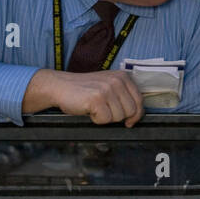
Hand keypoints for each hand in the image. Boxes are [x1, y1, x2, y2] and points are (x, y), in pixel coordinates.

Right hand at [23, 69, 144, 126]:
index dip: (136, 115)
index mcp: (123, 77)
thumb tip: (135, 117)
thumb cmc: (84, 90)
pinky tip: (89, 109)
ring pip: (118, 117)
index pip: (139, 101)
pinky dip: (96, 120)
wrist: (60, 86)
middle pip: (131, 111)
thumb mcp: (108, 86)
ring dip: (106, 118)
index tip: (129, 121)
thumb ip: (123, 96)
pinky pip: (105, 120)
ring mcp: (107, 89)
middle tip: (104, 111)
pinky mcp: (97, 99)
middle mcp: (117, 81)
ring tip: (95, 107)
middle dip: (118, 117)